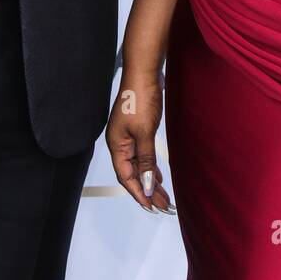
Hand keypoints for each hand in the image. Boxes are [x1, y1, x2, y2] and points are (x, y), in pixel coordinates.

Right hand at [105, 70, 174, 213]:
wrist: (144, 72)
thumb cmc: (140, 99)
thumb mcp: (144, 132)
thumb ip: (145, 160)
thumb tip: (146, 184)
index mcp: (116, 145)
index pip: (125, 176)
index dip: (138, 193)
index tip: (152, 207)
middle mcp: (120, 143)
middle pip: (132, 173)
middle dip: (147, 190)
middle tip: (164, 205)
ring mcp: (128, 136)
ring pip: (138, 165)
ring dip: (150, 180)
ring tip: (163, 196)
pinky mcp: (138, 130)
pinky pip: (142, 155)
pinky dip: (150, 167)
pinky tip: (158, 175)